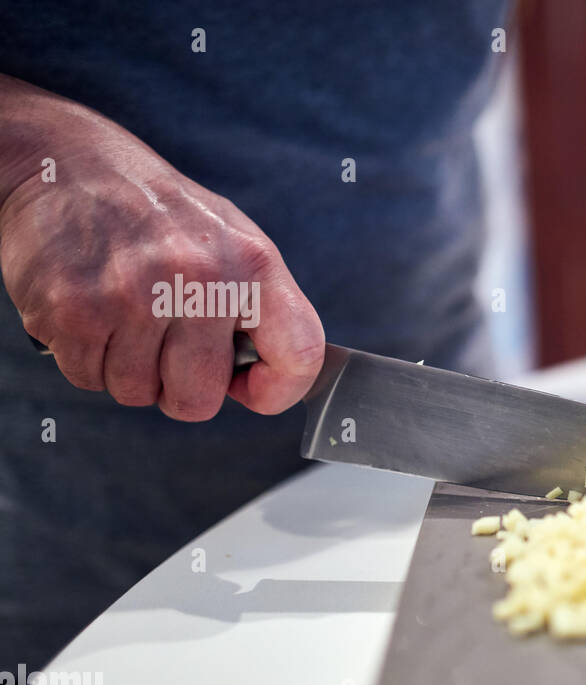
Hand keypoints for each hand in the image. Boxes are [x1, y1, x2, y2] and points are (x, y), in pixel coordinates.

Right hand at [0, 87, 322, 419]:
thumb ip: (260, 310)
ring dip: (129, 370)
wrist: (65, 162)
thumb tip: (265, 382)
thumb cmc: (158, 212)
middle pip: (199, 400)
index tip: (254, 388)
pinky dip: (86, 358)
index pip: (299, 354)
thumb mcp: (233, 241)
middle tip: (166, 348)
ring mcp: (132, 296)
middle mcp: (198, 279)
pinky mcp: (73, 310)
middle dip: (181, 388)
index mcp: (253, 263)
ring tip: (124, 318)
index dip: (278, 391)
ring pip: (137, 393)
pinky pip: (88, 378)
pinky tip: (91, 313)